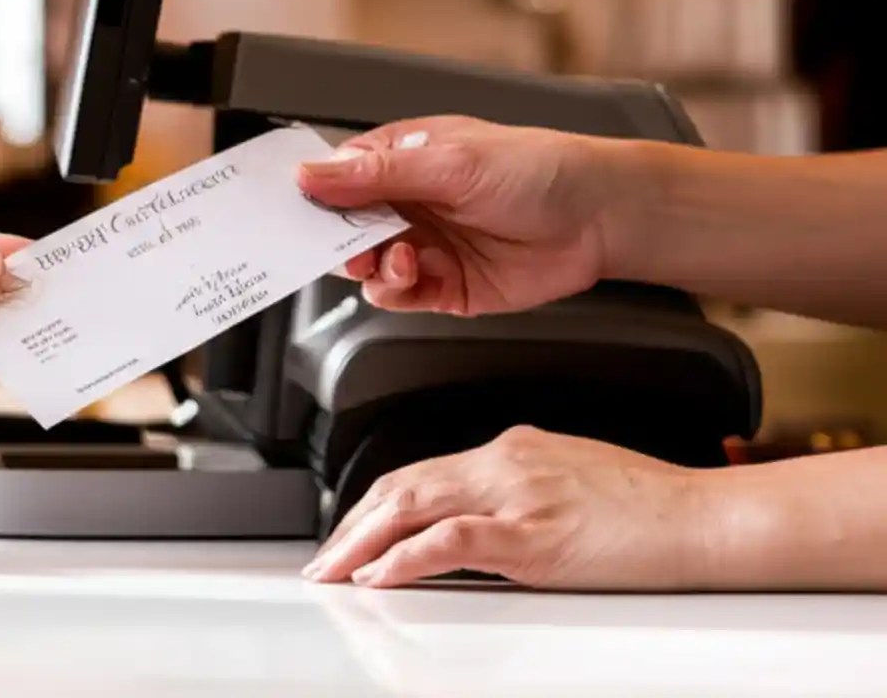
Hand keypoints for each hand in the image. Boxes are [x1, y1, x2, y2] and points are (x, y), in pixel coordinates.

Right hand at [297, 116, 618, 315]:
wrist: (600, 219)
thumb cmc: (540, 171)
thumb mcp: (449, 162)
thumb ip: (376, 175)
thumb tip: (312, 173)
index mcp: (404, 160)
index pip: (340, 177)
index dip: (315, 194)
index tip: (297, 208)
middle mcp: (410, 204)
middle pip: (346, 228)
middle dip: (338, 240)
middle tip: (346, 244)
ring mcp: (426, 246)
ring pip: (367, 267)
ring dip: (371, 267)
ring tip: (398, 258)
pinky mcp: (445, 286)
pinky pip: (399, 296)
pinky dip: (397, 290)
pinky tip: (416, 273)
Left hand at [302, 426, 707, 589]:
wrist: (702, 518)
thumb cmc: (647, 507)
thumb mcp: (567, 483)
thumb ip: (515, 494)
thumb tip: (474, 521)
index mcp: (512, 450)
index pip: (420, 472)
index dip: (374, 505)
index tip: (350, 532)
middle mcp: (505, 463)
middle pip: (402, 486)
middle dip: (352, 525)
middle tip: (323, 559)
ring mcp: (517, 495)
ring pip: (413, 506)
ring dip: (362, 542)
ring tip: (333, 571)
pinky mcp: (534, 535)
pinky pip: (451, 541)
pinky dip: (406, 557)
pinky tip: (380, 575)